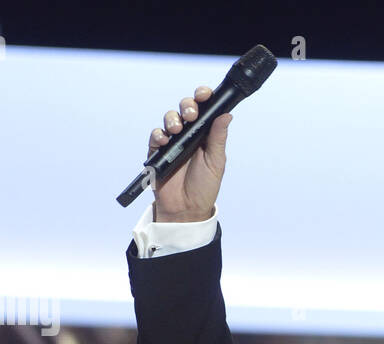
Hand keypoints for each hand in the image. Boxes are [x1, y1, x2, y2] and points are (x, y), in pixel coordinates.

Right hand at [146, 84, 231, 221]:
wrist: (187, 209)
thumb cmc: (205, 187)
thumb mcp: (216, 162)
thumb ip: (218, 138)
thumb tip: (227, 114)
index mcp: (206, 135)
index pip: (204, 109)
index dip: (202, 97)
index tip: (204, 94)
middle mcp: (189, 135)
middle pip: (185, 109)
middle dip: (187, 106)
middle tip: (191, 115)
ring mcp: (173, 142)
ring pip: (169, 119)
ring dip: (172, 119)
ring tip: (177, 129)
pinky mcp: (158, 152)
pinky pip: (156, 136)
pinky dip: (159, 135)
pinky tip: (164, 141)